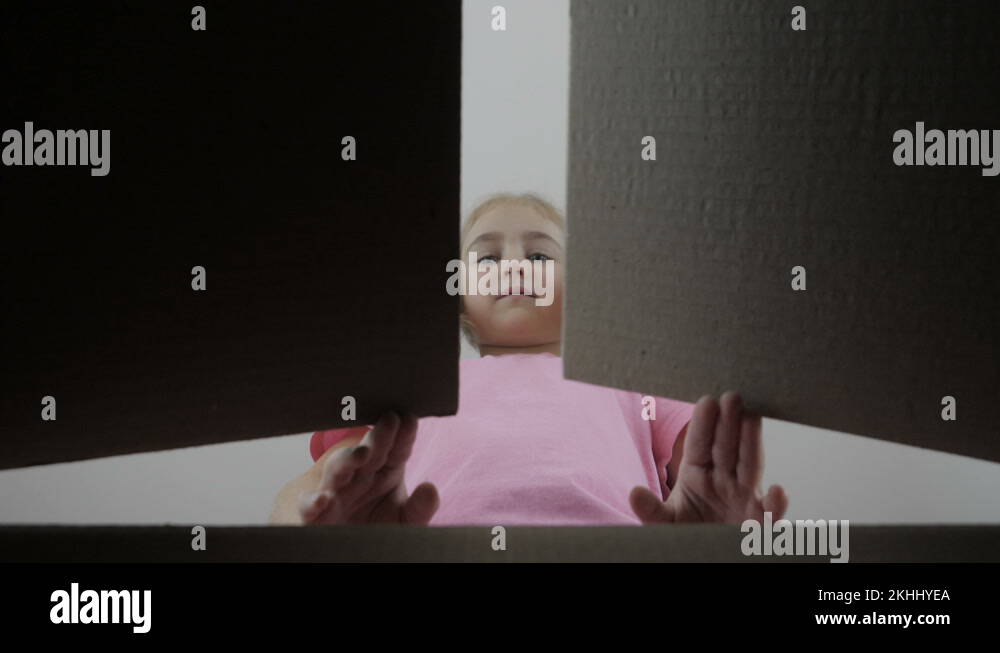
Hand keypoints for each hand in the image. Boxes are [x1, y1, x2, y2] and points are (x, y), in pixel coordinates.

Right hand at [298, 411, 438, 524]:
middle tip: (390, 420)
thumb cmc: (378, 525)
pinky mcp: (315, 515)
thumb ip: (419, 508)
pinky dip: (312, 502)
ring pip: (338, 470)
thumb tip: (430, 489)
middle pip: (368, 453)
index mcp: (384, 471)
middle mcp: (358, 476)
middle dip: (379, 437)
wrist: (347, 544)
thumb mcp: (405, 520)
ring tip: (362, 453)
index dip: (404, 436)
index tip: (410, 420)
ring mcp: (335, 492)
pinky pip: (310, 506)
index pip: (397, 450)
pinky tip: (323, 500)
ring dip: (348, 459)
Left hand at [629, 392, 787, 523]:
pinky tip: (777, 491)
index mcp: (697, 475)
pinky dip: (776, 504)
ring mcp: (742, 498)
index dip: (704, 424)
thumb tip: (634, 493)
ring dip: (752, 443)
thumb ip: (651, 510)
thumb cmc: (686, 535)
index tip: (707, 401)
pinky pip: (769, 513)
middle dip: (730, 422)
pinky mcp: (758, 523)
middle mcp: (723, 481)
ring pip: (750, 466)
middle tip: (733, 395)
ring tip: (754, 418)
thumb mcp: (665, 522)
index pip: (700, 444)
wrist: (704, 556)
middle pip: (727, 447)